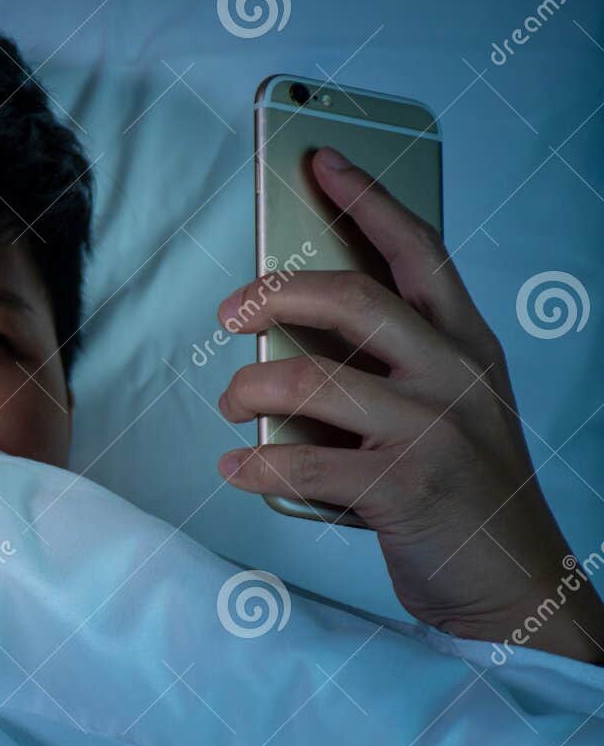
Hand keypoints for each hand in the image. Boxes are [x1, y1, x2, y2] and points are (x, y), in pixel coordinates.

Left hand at [216, 147, 603, 664]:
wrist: (515, 585)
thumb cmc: (463, 491)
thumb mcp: (449, 409)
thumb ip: (392, 366)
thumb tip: (291, 332)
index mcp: (468, 345)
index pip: (416, 250)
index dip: (365, 197)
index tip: (318, 159)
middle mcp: (455, 375)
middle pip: (349, 297)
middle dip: (272, 294)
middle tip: (230, 313)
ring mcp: (432, 429)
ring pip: (306, 380)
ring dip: (247, 391)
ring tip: (233, 408)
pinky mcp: (402, 486)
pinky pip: (297, 459)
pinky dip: (251, 464)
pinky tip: (235, 469)